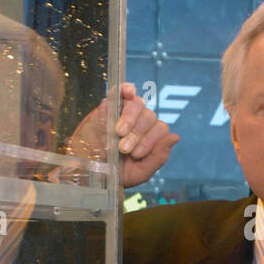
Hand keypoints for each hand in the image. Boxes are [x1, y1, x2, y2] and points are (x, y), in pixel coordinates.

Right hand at [64, 82, 178, 188]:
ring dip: (130, 119)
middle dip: (138, 135)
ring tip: (119, 133)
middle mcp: (140, 122)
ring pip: (137, 104)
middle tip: (123, 149)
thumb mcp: (139, 172)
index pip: (160, 129)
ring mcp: (124, 112)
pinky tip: (129, 93)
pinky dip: (127, 89)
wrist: (87, 174)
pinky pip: (120, 91)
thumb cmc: (114, 173)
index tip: (135, 155)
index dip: (150, 141)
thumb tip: (175, 137)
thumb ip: (158, 157)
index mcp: (150, 137)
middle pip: (149, 117)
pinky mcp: (108, 106)